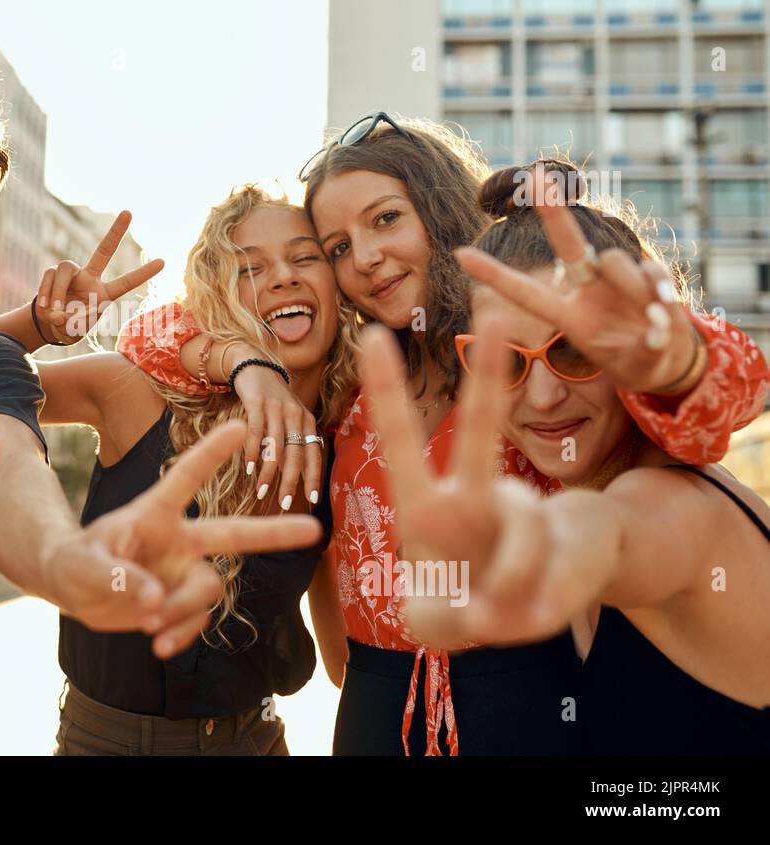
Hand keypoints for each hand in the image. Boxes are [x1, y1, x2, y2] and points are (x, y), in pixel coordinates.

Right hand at [35, 210, 163, 342]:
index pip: (126, 282)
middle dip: (115, 232)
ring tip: (55, 314)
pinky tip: (45, 308)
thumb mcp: (74, 332)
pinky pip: (49, 275)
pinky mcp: (54, 272)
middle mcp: (90, 278)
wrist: (49, 324)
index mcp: (104, 294)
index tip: (163, 262)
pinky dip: (46, 293)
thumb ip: (70, 324)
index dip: (143, 273)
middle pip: (103, 251)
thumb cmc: (69, 327)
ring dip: (58, 292)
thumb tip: (58, 313)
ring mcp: (73, 273)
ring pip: (65, 268)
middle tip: (129, 212)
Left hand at [44, 420, 321, 657]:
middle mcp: (178, 539)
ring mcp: (184, 571)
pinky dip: (182, 634)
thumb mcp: (76, 568)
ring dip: (182, 609)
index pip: (186, 479)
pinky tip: (160, 646)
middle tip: (314, 529)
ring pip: (209, 589)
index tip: (240, 426)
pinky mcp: (182, 602)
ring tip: (147, 622)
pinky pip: (198, 620)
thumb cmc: (73, 564)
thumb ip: (111, 579)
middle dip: (274, 532)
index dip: (211, 454)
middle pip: (233, 533)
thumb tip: (153, 601)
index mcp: (153, 513)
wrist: (75, 589)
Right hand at [225, 345, 323, 511]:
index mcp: (307, 421)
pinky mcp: (256, 402)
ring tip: (261, 491)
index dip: (313, 476)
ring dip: (267, 471)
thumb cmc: (273, 401)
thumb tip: (290, 477)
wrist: (255, 366)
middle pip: (295, 453)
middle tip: (283, 503)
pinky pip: (255, 431)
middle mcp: (295, 414)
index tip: (311, 498)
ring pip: (275, 446)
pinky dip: (251, 451)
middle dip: (290, 480)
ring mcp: (276, 407)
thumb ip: (292, 442)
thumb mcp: (289, 419)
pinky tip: (247, 468)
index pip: (313, 453)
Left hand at [361, 323, 594, 648]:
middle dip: (489, 377)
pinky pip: (551, 570)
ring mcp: (520, 511)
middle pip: (481, 431)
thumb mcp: (433, 622)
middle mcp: (473, 495)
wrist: (531, 606)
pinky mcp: (566, 535)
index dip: (386, 392)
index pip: (399, 441)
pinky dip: (534, 608)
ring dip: (509, 586)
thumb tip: (487, 611)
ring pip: (523, 533)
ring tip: (491, 614)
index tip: (370, 337)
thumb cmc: (465, 603)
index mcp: (426, 507)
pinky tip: (528, 614)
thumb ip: (440, 622)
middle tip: (495, 313)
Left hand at [455, 197, 699, 395]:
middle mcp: (589, 289)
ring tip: (649, 320)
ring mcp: (620, 281)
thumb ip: (629, 337)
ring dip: (630, 285)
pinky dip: (660, 296)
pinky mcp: (652, 281)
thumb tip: (650, 323)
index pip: (524, 291)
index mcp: (568, 314)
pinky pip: (652, 273)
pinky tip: (661, 321)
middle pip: (568, 243)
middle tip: (537, 177)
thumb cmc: (631, 357)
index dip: (493, 274)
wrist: (668, 361)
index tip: (459, 253)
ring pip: (612, 260)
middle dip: (552, 211)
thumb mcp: (620, 358)